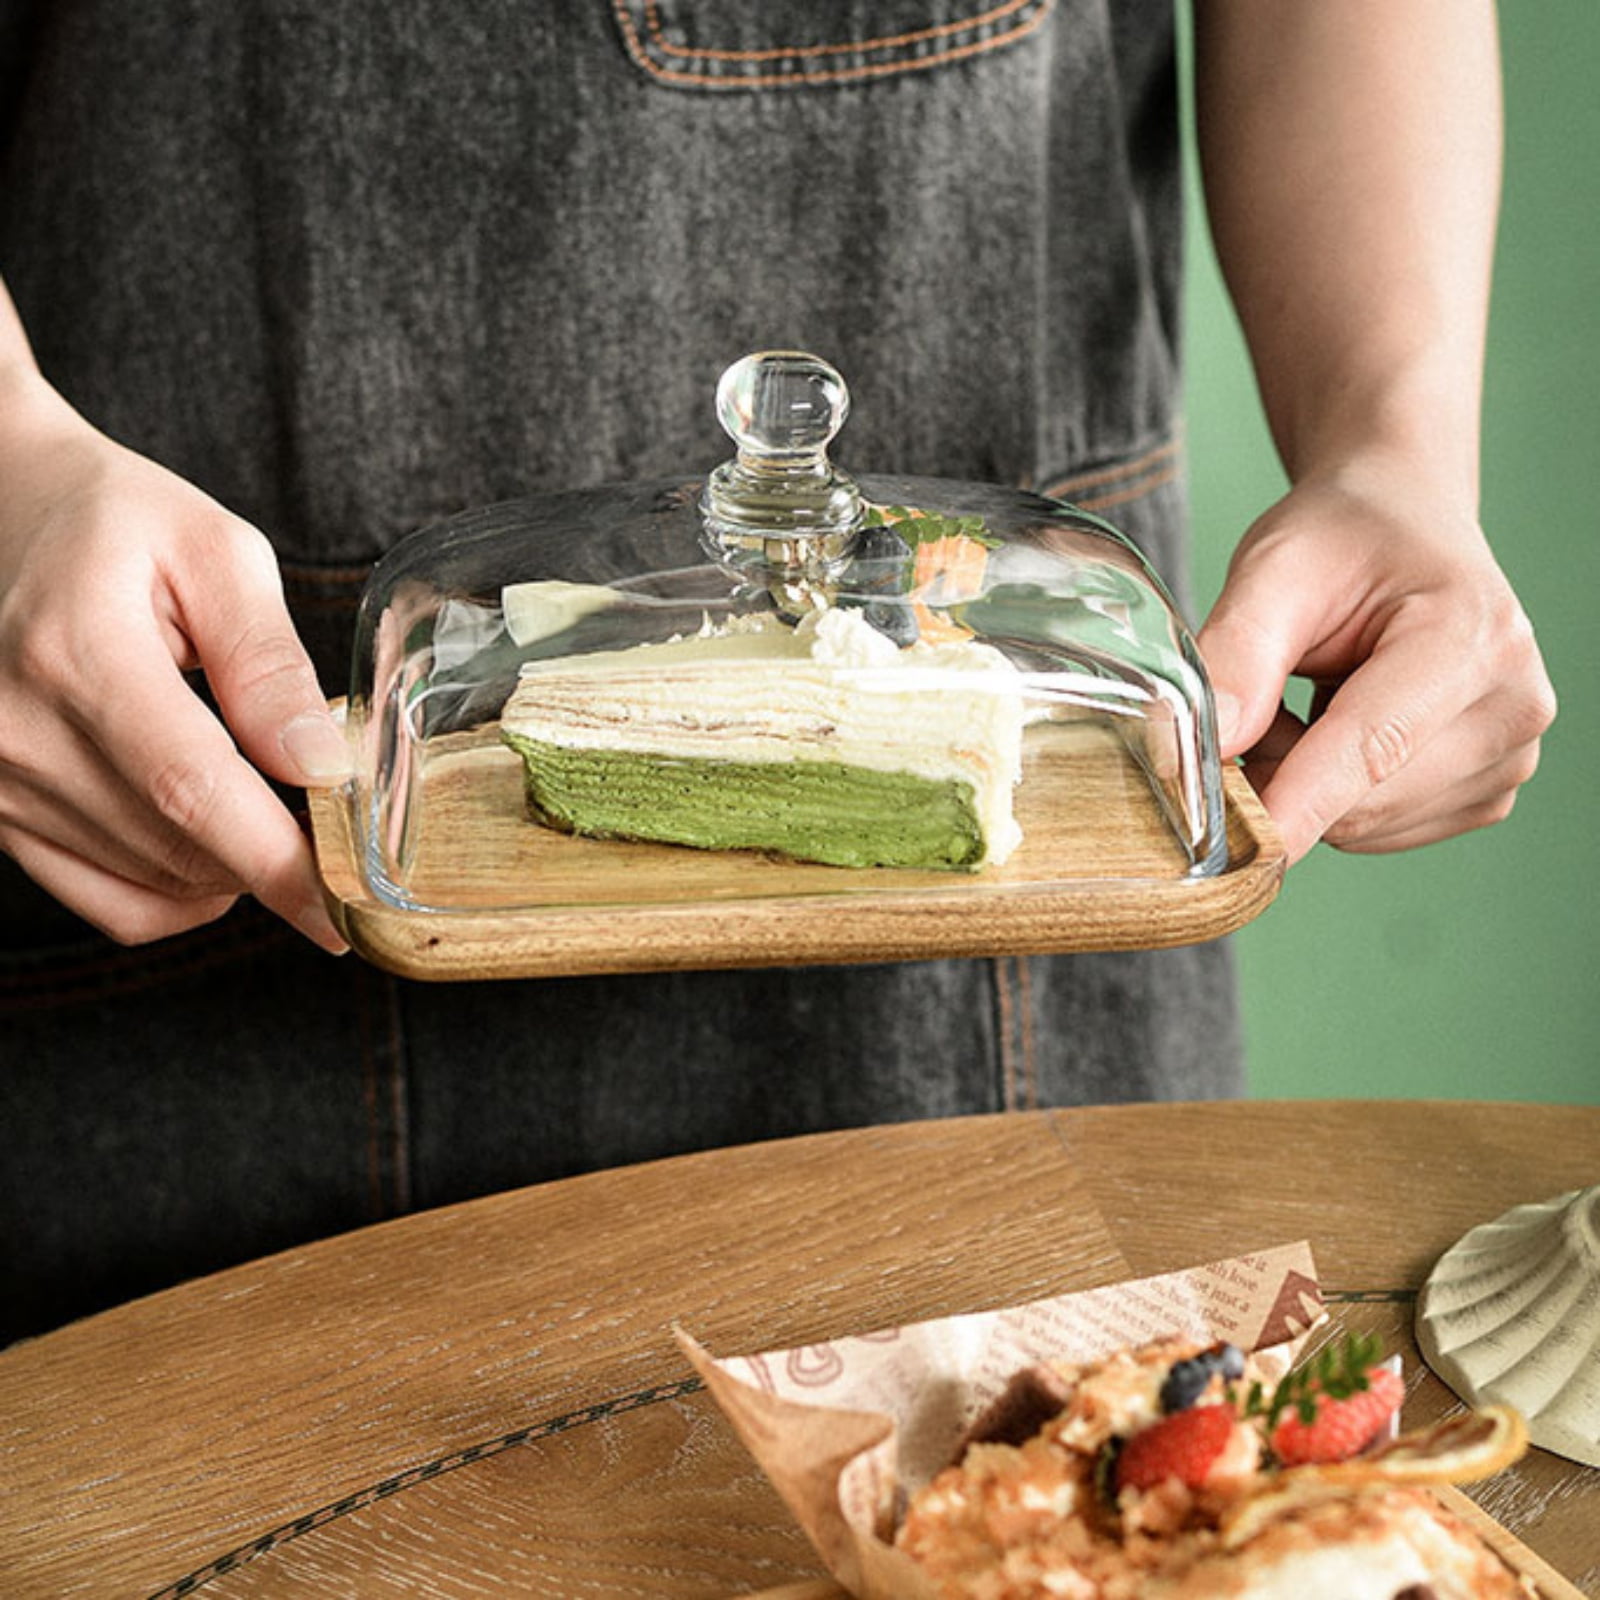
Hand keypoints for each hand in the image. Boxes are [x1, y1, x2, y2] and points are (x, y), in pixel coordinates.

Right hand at [0, 378, 351, 948]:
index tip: (347, 902)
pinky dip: (178, 896)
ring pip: (150, 885)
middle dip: (276, 861)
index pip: (189, 790)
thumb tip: (322, 763)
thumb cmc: (113, 522)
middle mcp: (18, 730)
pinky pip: (105, 900)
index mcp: (77, 653)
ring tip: (272, 809)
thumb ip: (269, 660)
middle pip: (177, 848)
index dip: (277, 861)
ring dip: (232, 872)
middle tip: (337, 831)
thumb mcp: (213, 553)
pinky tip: (217, 849)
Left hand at [1197, 457, 1555, 864]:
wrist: (1402, 524)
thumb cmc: (1343, 538)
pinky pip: (1378, 831)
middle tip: (1259, 698)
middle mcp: (1512, 705)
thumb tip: (1206, 749)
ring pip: (1364, 825)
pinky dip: (1334, 796)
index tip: (1238, 850)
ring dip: (1304, 784)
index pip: (1372, 746)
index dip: (1296, 803)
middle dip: (1282, 771)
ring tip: (1305, 700)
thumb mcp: (1274, 567)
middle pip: (1363, 799)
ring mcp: (1509, 757)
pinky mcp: (1486, 793)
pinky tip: (1334, 730)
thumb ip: (1236, 654)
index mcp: (1472, 635)